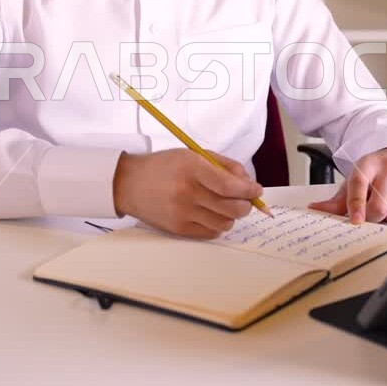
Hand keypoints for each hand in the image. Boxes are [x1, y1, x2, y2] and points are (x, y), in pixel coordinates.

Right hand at [113, 149, 262, 238]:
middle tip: (245, 199)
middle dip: (246, 204)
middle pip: (232, 208)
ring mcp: (182, 214)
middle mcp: (187, 193)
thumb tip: (248, 182)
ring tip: (224, 206)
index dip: (249, 190)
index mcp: (191, 168)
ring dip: (232, 216)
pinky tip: (211, 214)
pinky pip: (211, 233)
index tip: (257, 190)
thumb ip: (223, 164)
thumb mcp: (192, 154)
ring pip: (225, 223)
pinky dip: (218, 224)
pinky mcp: (178, 229)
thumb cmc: (164, 166)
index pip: (230, 186)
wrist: (129, 184)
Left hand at [308, 148, 386, 223]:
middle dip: (374, 217)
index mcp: (367, 165)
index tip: (356, 220)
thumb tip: (315, 208)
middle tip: (374, 212)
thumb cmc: (375, 173)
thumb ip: (337, 199)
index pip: (359, 187)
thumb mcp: (355, 181)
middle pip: (380, 207)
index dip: (356, 206)